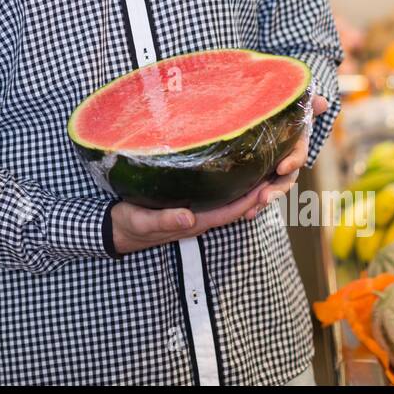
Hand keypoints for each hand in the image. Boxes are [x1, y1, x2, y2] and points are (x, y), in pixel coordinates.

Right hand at [110, 95, 328, 252]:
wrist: (116, 229)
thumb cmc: (129, 224)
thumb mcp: (142, 222)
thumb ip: (165, 220)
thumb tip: (190, 219)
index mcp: (194, 221)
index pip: (231, 210)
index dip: (252, 198)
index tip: (269, 183)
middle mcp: (201, 215)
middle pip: (237, 205)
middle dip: (259, 190)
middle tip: (278, 167)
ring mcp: (196, 209)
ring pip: (230, 199)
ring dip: (250, 186)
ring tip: (267, 163)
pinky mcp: (189, 202)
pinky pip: (218, 195)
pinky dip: (232, 183)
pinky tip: (237, 167)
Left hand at [241, 94, 328, 220]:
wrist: (265, 121)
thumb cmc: (282, 113)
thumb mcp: (293, 107)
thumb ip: (307, 105)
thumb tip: (322, 101)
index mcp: (296, 147)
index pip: (298, 156)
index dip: (292, 162)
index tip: (281, 167)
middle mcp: (287, 163)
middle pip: (286, 180)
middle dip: (275, 190)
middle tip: (263, 198)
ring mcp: (274, 174)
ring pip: (273, 190)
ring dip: (264, 201)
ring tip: (251, 210)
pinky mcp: (261, 179)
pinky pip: (259, 195)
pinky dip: (254, 206)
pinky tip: (246, 215)